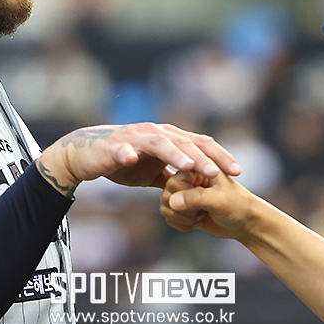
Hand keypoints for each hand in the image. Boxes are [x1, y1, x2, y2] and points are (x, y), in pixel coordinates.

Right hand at [36, 123, 241, 196]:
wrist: (86, 156)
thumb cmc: (121, 161)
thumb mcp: (153, 171)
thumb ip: (173, 176)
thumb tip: (196, 189)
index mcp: (168, 139)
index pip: (199, 145)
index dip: (219, 157)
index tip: (238, 172)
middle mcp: (155, 134)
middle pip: (185, 142)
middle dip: (204, 157)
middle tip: (221, 174)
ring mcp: (134, 138)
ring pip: (160, 143)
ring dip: (175, 154)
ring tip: (190, 168)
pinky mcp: (113, 146)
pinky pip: (121, 149)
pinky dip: (127, 153)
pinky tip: (132, 160)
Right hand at [160, 169, 256, 240]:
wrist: (246, 224)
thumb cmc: (238, 206)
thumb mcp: (219, 200)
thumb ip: (195, 199)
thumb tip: (171, 202)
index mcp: (198, 166)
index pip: (174, 181)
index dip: (184, 196)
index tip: (200, 201)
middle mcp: (188, 176)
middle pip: (166, 193)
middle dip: (183, 209)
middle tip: (200, 211)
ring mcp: (184, 191)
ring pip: (166, 205)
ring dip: (183, 217)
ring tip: (200, 216)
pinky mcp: (182, 205)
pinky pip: (168, 215)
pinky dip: (181, 223)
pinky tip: (197, 222)